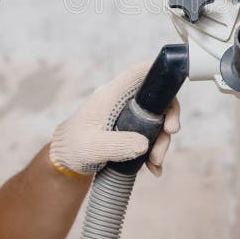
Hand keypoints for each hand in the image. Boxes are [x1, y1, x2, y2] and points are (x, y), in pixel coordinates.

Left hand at [49, 62, 179, 176]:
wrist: (67, 159)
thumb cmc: (74, 147)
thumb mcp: (92, 148)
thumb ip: (117, 145)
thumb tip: (144, 145)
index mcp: (110, 96)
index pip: (135, 74)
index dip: (154, 70)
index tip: (172, 76)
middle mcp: (122, 102)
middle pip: (156, 98)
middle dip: (169, 115)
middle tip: (171, 132)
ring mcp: (129, 116)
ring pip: (158, 120)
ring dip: (162, 140)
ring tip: (155, 162)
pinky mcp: (131, 130)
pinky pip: (151, 136)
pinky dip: (155, 151)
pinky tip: (153, 168)